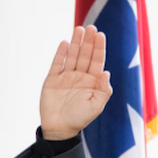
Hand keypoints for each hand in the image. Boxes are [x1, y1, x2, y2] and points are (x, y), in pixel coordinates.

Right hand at [39, 24, 113, 140]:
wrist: (58, 129)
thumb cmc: (79, 119)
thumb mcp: (96, 106)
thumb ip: (103, 90)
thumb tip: (106, 72)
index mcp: (92, 82)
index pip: (97, 61)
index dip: (98, 48)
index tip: (100, 35)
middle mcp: (79, 76)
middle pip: (84, 55)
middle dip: (88, 41)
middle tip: (90, 27)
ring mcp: (65, 77)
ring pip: (72, 56)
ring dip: (75, 43)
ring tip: (79, 29)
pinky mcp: (52, 80)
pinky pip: (57, 64)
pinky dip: (61, 53)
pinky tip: (65, 43)